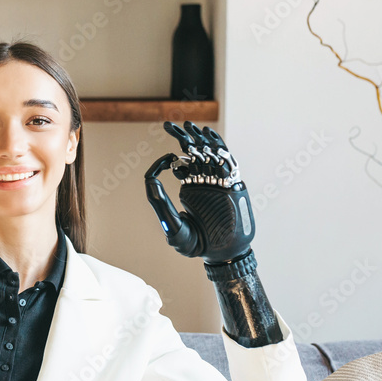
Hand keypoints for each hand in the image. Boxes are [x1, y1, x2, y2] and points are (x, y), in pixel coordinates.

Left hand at [144, 122, 255, 263]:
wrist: (221, 255)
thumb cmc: (195, 244)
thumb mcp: (173, 226)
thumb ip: (161, 205)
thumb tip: (151, 180)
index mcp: (188, 189)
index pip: (174, 168)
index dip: (162, 163)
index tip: (166, 161)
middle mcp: (202, 183)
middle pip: (191, 155)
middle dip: (181, 139)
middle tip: (169, 125)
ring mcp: (216, 183)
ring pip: (207, 154)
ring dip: (199, 139)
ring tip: (189, 126)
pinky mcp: (231, 185)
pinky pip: (226, 162)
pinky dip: (218, 148)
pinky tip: (209, 136)